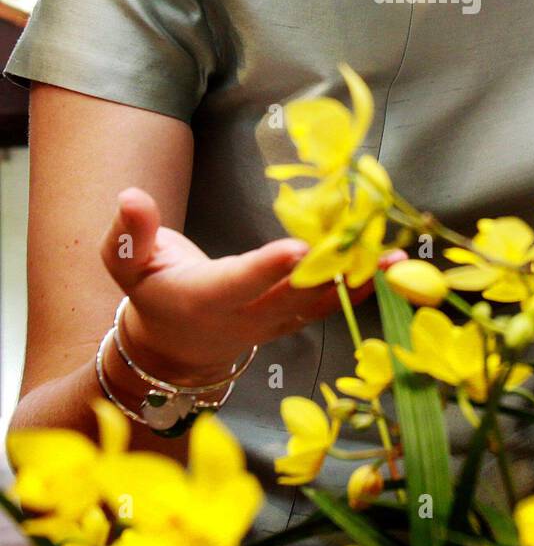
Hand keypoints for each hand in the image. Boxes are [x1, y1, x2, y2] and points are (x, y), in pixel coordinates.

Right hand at [100, 187, 406, 383]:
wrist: (173, 349)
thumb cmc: (152, 293)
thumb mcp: (127, 265)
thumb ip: (129, 235)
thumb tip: (131, 196)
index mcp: (204, 299)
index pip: (238, 282)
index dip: (267, 267)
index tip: (298, 248)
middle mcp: (244, 317)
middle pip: (291, 295)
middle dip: (330, 271)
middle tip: (364, 245)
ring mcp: (272, 324)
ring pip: (318, 303)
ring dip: (356, 280)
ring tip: (392, 257)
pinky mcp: (291, 321)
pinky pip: (327, 305)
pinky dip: (357, 287)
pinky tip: (388, 266)